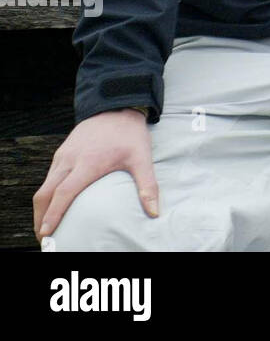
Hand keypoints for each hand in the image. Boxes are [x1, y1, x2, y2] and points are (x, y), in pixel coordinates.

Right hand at [33, 109, 156, 241]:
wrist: (116, 106)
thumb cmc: (129, 134)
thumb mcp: (142, 157)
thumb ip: (147, 186)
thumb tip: (154, 212)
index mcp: (88, 163)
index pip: (64, 193)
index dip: (53, 215)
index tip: (46, 233)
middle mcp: (70, 160)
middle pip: (45, 193)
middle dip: (40, 217)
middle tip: (43, 237)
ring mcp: (63, 155)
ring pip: (44, 185)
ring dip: (41, 207)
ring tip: (45, 225)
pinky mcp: (61, 152)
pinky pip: (48, 176)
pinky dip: (46, 193)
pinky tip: (52, 203)